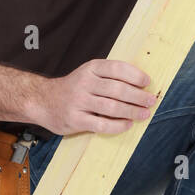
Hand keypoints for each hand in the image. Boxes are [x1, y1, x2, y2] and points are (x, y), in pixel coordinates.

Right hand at [38, 59, 158, 136]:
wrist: (43, 100)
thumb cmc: (74, 88)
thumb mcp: (88, 74)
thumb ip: (109, 77)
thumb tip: (140, 85)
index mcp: (90, 69)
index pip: (117, 68)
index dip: (135, 75)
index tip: (147, 82)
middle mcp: (84, 83)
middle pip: (118, 89)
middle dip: (138, 96)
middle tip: (150, 101)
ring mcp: (79, 101)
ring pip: (112, 107)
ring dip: (132, 111)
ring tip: (144, 114)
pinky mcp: (75, 119)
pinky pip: (101, 124)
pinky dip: (118, 126)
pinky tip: (127, 125)